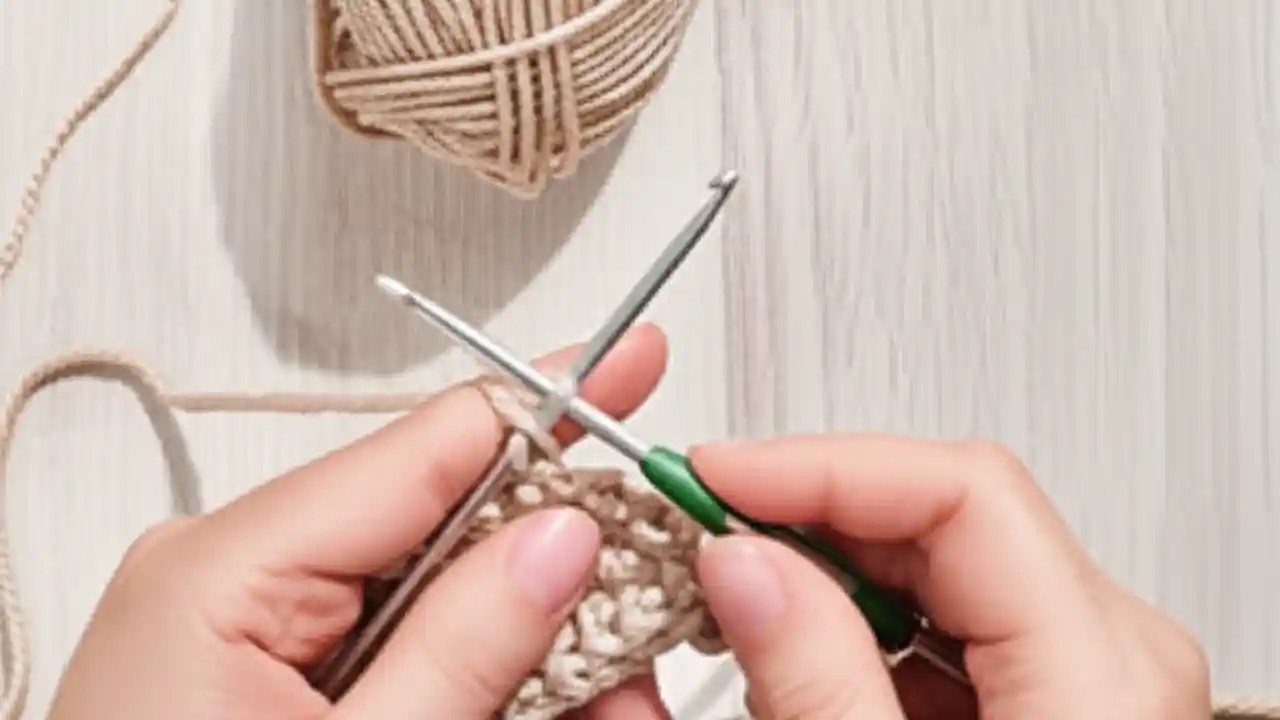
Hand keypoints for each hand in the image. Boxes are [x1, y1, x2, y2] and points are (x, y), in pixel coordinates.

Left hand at [47, 325, 675, 719]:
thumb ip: (464, 645)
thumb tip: (561, 538)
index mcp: (224, 570)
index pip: (425, 443)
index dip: (546, 401)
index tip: (629, 365)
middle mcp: (231, 576)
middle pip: (442, 516)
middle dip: (556, 564)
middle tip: (641, 618)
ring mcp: (249, 625)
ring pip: (437, 589)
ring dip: (527, 640)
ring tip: (594, 704)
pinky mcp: (272, 673)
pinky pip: (402, 642)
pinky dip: (477, 674)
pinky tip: (527, 707)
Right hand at [689, 437, 1211, 718]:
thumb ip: (811, 681)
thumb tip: (742, 564)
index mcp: (1100, 677)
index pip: (961, 494)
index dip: (823, 466)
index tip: (716, 480)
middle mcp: (1109, 662)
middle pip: (945, 519)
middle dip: (806, 513)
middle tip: (698, 527)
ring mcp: (1077, 681)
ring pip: (933, 568)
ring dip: (817, 567)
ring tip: (724, 592)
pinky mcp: (1036, 705)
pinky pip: (934, 627)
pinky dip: (847, 622)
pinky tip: (785, 645)